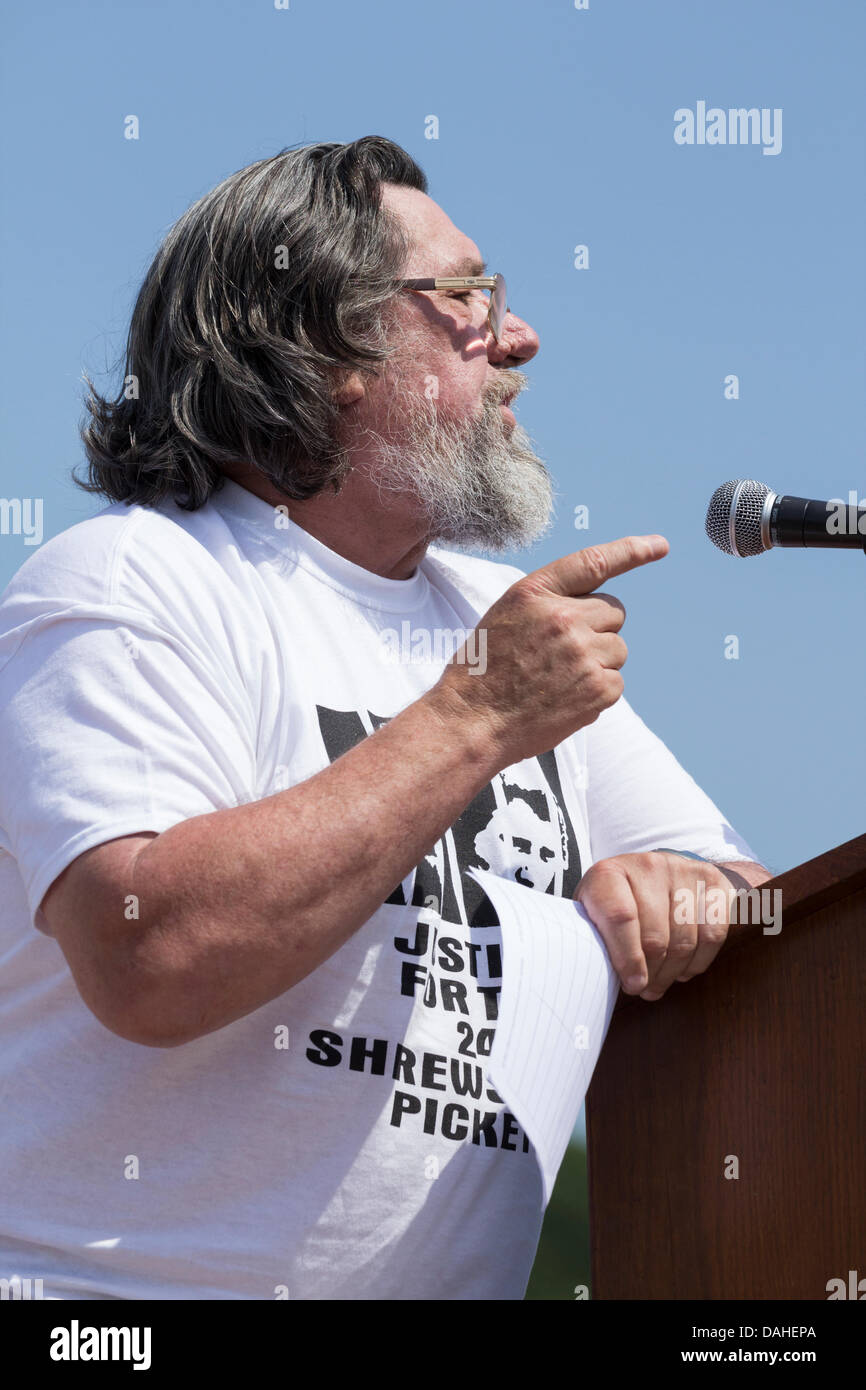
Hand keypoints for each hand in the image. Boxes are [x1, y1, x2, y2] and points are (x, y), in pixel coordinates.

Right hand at [429, 535, 668, 768]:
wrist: (472, 722)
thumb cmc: (484, 671)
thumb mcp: (506, 617)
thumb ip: (549, 603)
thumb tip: (597, 610)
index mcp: (535, 592)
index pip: (594, 562)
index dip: (632, 550)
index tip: (660, 545)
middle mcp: (563, 617)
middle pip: (614, 612)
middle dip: (598, 630)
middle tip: (562, 654)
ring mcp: (584, 653)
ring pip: (618, 649)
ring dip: (598, 663)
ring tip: (558, 680)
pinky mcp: (598, 688)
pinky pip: (616, 682)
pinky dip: (596, 692)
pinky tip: (564, 700)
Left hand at [575, 851, 735, 999]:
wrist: (652, 873)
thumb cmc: (616, 903)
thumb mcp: (593, 914)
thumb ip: (595, 939)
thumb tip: (607, 976)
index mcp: (609, 873)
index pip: (620, 917)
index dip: (627, 958)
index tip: (632, 984)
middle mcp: (648, 866)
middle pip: (655, 936)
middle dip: (651, 974)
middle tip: (643, 989)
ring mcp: (683, 871)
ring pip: (685, 941)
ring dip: (672, 973)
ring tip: (659, 982)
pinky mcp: (712, 882)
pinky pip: (713, 936)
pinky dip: (697, 962)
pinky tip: (682, 969)